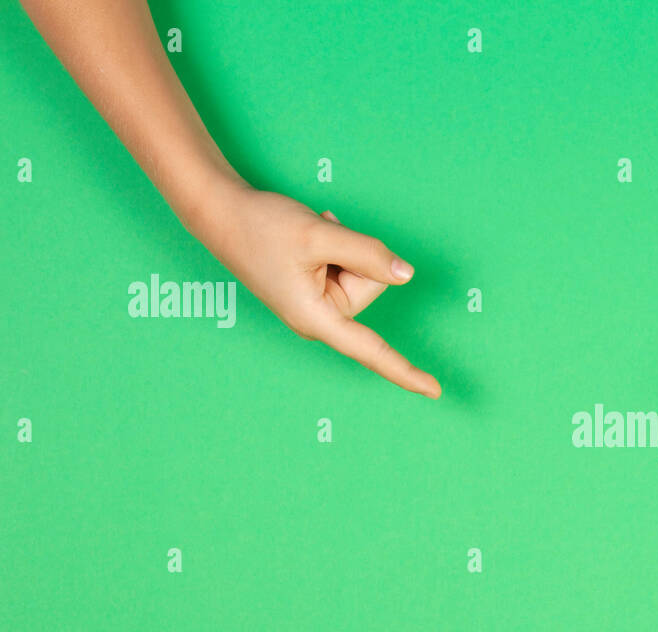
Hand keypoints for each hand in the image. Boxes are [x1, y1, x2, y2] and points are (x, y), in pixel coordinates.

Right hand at [196, 185, 440, 396]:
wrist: (222, 214)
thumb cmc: (262, 226)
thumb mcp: (318, 234)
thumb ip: (367, 254)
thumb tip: (406, 275)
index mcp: (317, 319)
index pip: (371, 350)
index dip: (405, 371)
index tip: (435, 391)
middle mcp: (321, 319)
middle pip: (373, 288)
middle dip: (358, 256)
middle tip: (322, 238)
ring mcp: (320, 306)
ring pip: (364, 274)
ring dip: (346, 247)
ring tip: (313, 236)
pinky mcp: (318, 292)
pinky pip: (350, 267)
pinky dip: (338, 246)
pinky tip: (315, 236)